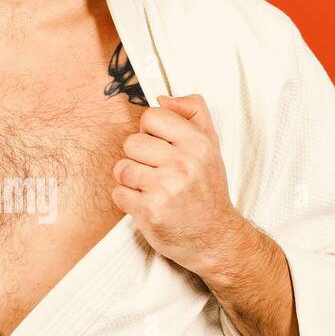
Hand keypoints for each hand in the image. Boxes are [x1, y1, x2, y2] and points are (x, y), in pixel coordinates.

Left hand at [111, 93, 246, 278]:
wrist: (216, 237)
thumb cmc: (208, 192)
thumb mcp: (211, 146)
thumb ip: (193, 113)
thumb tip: (163, 98)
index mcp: (197, 143)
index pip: (151, 117)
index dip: (150, 133)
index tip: (160, 148)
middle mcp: (182, 163)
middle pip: (131, 143)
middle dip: (139, 158)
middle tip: (156, 173)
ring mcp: (165, 188)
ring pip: (121, 168)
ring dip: (131, 181)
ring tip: (151, 189)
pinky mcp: (149, 211)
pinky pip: (118, 193)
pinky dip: (128, 201)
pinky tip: (147, 204)